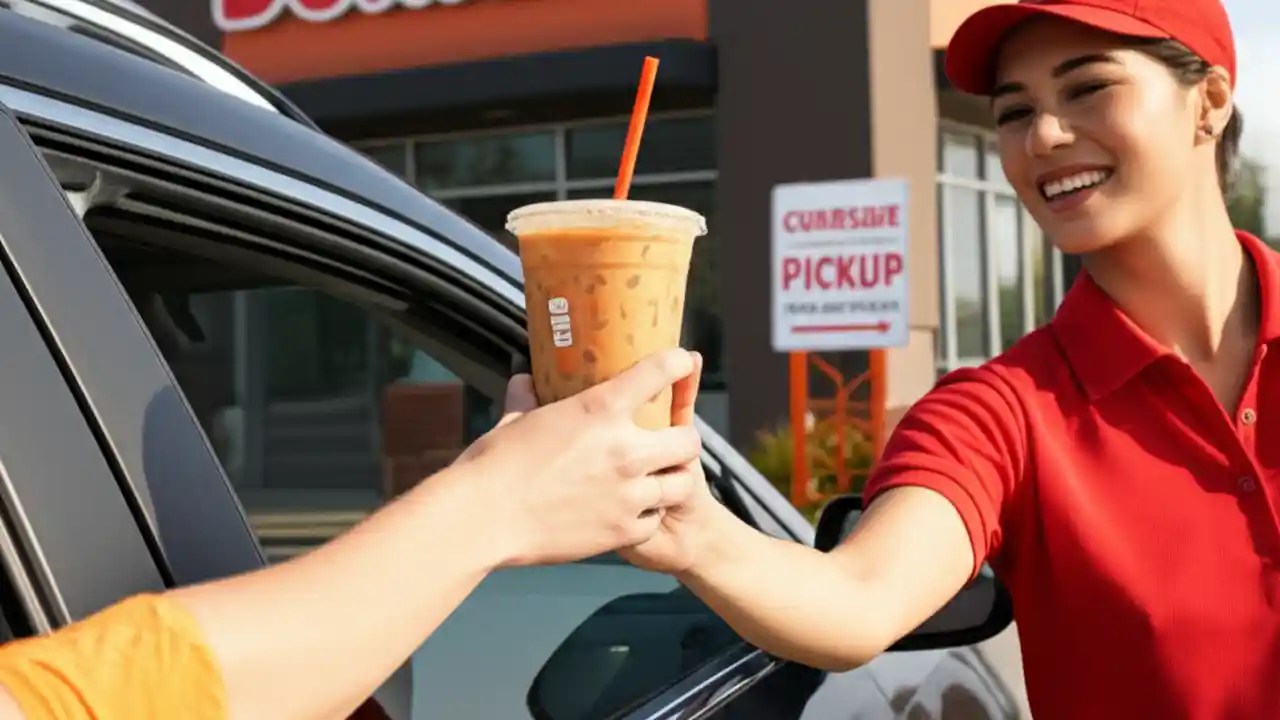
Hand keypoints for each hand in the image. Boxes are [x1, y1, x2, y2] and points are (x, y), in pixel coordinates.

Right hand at [456, 349, 704, 567]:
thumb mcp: (513, 421)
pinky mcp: (622, 530)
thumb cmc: (493, 465)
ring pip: (680, 485)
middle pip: (688, 441)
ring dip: (670, 481)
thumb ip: (527, 398)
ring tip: (656, 482)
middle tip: (669, 445)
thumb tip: (523, 380)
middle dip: (683, 441)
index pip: (658, 373)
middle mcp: (624, 449)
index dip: (676, 364)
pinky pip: (654, 520)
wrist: (484, 519)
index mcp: (600, 409)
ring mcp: (627, 492)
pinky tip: (631, 512)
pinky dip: (647, 515)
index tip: (681, 363)